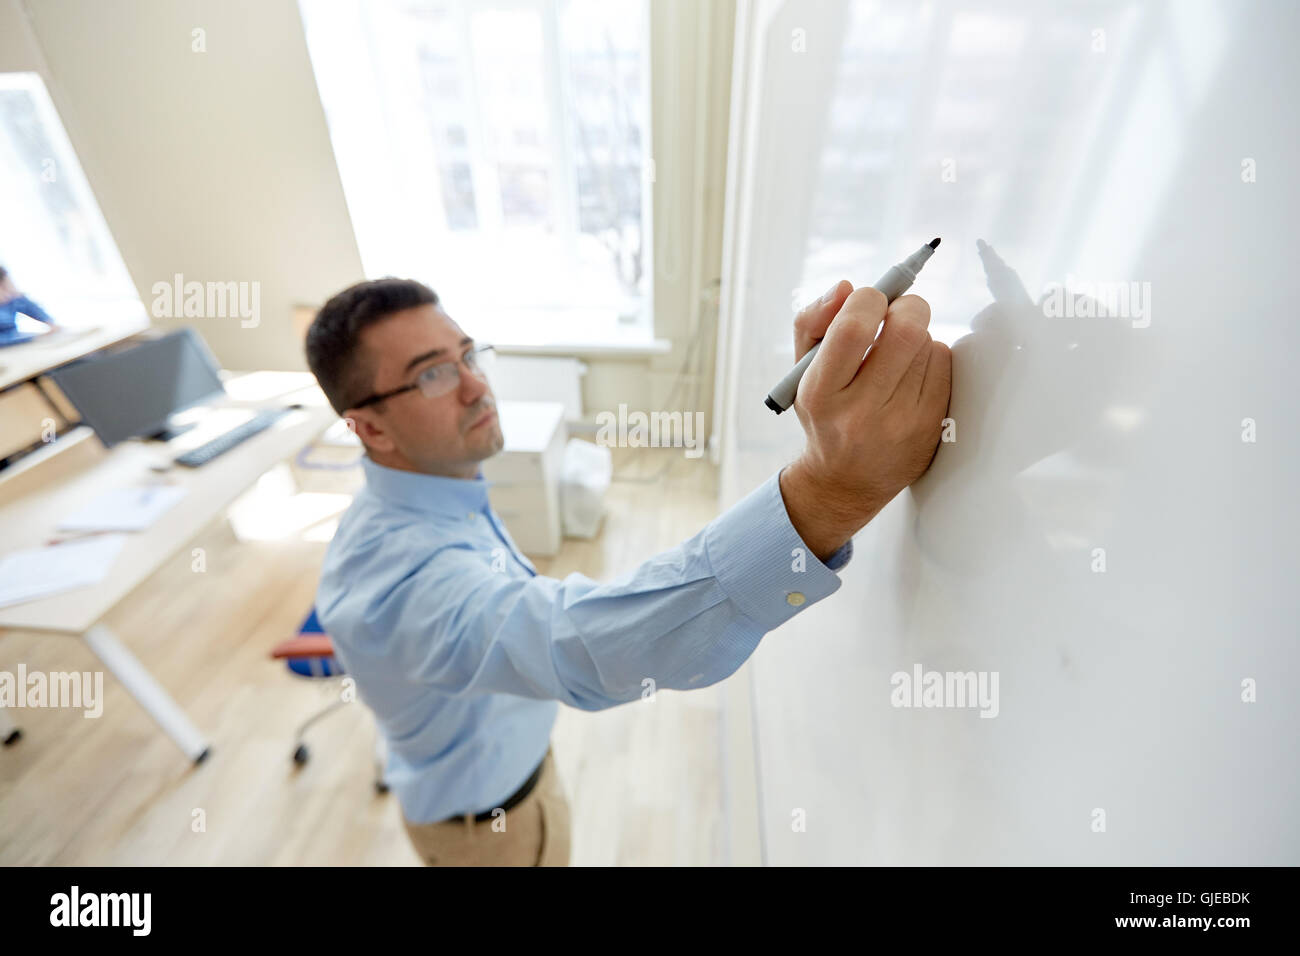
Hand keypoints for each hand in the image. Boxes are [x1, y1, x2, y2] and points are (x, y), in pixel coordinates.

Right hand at [778, 281, 951, 560]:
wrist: (845, 483)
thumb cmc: (824, 415)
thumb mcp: (800, 373)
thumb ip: (813, 322)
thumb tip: (846, 287)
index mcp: (821, 394)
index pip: (854, 328)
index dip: (867, 299)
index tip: (867, 302)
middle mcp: (862, 412)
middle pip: (906, 330)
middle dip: (905, 307)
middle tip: (895, 313)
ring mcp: (902, 423)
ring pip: (928, 343)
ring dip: (915, 335)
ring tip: (895, 357)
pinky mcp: (931, 427)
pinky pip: (945, 364)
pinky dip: (930, 357)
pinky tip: (910, 375)